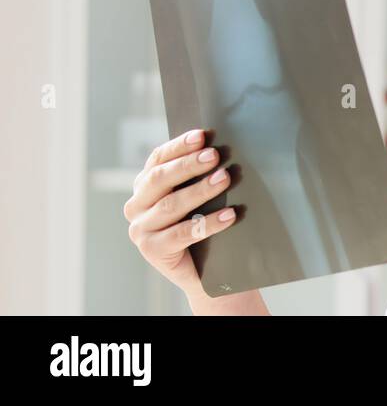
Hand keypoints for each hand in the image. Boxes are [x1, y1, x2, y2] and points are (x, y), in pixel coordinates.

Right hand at [122, 128, 267, 314]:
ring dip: (200, 190)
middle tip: (215, 156)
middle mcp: (136, 205)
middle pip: (160, 179)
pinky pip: (182, 233)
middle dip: (188, 165)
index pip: (157, 159)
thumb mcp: (197, 198)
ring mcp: (140, 229)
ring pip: (171, 205)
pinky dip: (208, 223)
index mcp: (144, 186)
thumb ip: (197, 176)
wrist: (204, 271)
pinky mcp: (152, 250)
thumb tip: (219, 148)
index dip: (178, 146)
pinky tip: (230, 215)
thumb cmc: (203, 226)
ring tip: (225, 179)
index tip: (201, 136)